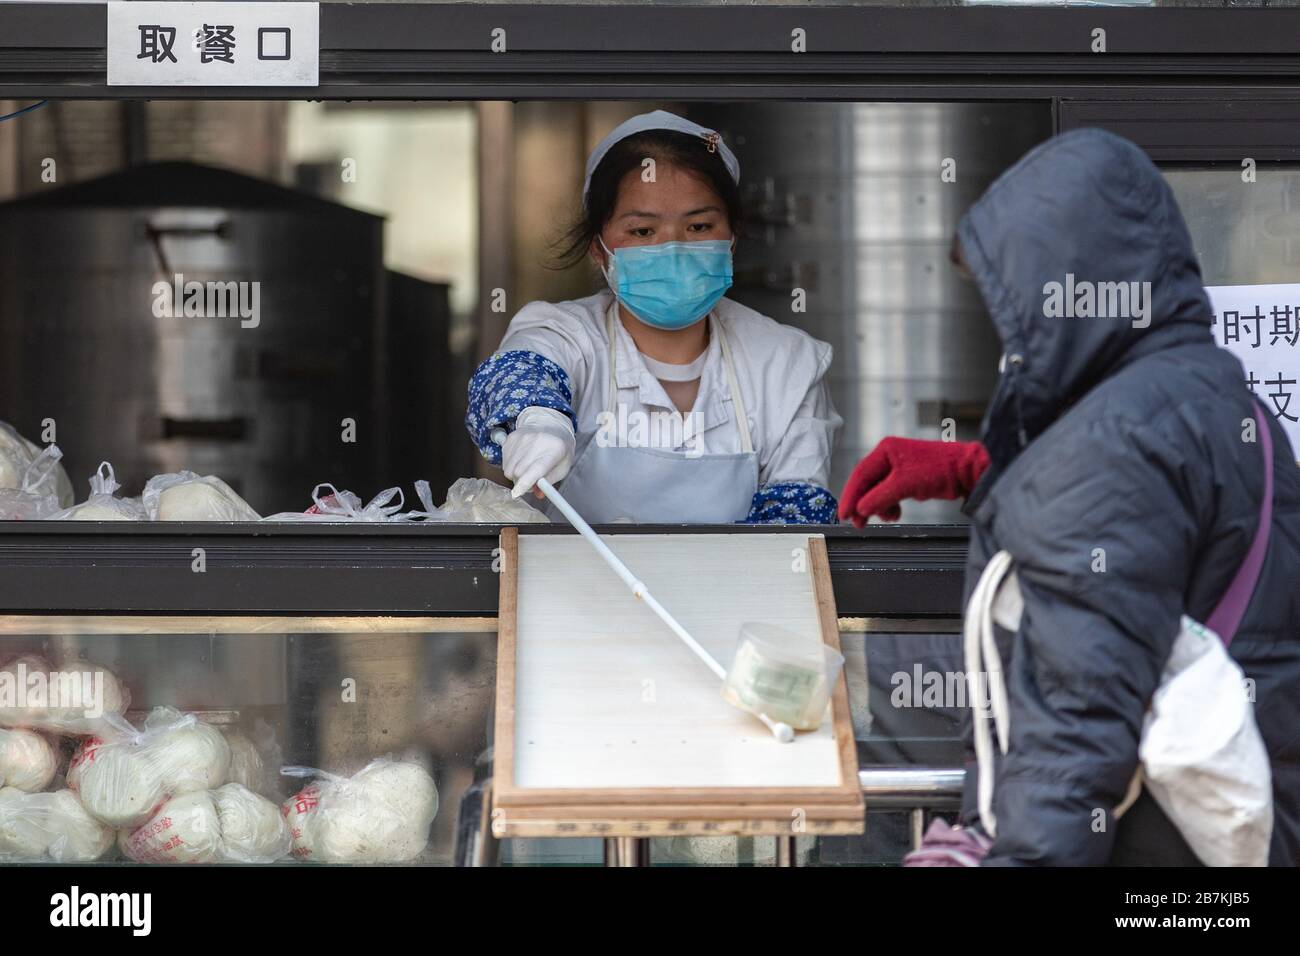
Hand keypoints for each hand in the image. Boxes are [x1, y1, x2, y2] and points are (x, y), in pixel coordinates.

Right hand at [502, 406, 575, 498]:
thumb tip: (537, 494)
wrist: (550, 425)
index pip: (536, 468)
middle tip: (529, 481)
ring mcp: (522, 438)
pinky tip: (521, 459)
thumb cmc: (558, 450)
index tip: (517, 493)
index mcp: (555, 449)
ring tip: (527, 468)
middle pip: (518, 472)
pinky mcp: (511, 438)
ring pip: (509, 469)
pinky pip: (504, 461)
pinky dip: (511, 465)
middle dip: (521, 482)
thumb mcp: (562, 467)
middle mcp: (537, 441)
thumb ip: (549, 482)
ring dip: (515, 475)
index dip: (525, 483)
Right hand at [838, 437, 989, 526]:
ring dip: (878, 507)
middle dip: (863, 504)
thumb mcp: (904, 485)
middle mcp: (889, 457)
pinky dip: (889, 505)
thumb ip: (880, 497)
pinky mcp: (907, 478)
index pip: (860, 475)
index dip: (850, 496)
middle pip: (867, 483)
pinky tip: (894, 513)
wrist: (965, 471)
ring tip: (885, 518)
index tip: (844, 514)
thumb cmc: (939, 469)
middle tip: (858, 523)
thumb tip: (861, 509)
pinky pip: (890, 494)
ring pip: (878, 491)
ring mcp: (898, 468)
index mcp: (885, 450)